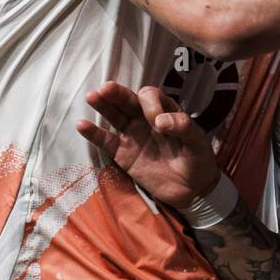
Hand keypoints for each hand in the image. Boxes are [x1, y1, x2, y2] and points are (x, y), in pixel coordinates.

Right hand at [75, 81, 219, 210]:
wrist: (193, 190)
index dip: (150, 104)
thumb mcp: (197, 142)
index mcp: (165, 111)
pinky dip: (93, 133)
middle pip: (127, 101)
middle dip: (117, 94)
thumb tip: (159, 121)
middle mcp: (145, 119)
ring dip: (103, 106)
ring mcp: (133, 136)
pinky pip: (106, 141)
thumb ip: (182, 126)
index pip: (150, 97)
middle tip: (106, 89)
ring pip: (114, 116)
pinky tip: (81, 124)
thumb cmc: (198, 160)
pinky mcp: (123, 155)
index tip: (156, 122)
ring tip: (92, 97)